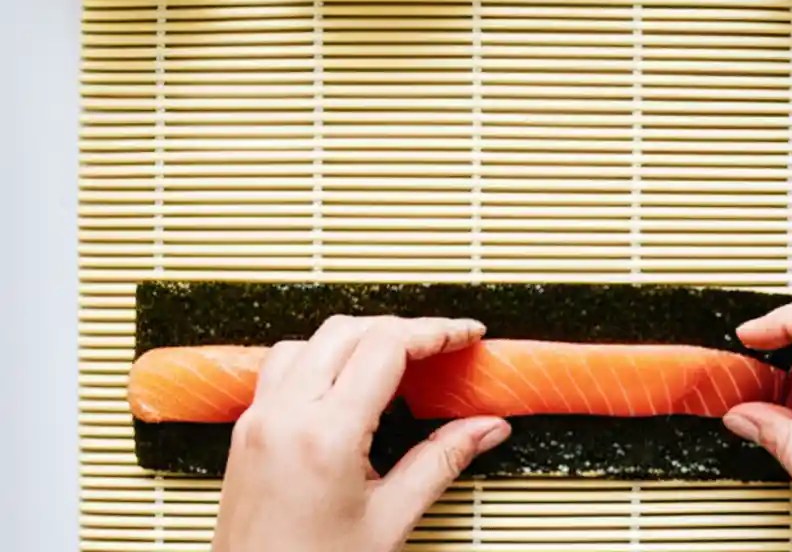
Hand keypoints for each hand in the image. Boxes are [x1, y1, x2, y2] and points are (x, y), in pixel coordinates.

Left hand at [213, 316, 511, 551]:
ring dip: (360, 337)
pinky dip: (321, 356)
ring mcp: (259, 421)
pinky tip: (348, 380)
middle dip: (403, 329)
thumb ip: (443, 462)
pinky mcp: (247, 431)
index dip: (435, 332)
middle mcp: (283, 417)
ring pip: (312, 340)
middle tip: (444, 346)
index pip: (386, 346)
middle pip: (349, 330)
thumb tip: (486, 428)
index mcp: (324, 437)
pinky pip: (283, 365)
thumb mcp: (391, 520)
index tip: (465, 335)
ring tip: (401, 359)